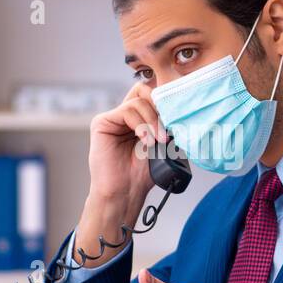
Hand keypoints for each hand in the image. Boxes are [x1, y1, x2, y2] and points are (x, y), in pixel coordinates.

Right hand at [75, 84, 166, 265]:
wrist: (125, 192)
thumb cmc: (143, 173)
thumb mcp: (163, 144)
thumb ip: (167, 124)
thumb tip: (180, 108)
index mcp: (139, 118)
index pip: (153, 94)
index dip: (166, 101)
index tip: (178, 119)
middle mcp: (124, 115)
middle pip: (146, 90)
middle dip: (161, 107)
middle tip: (168, 131)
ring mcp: (112, 117)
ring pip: (139, 101)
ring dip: (153, 121)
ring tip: (158, 141)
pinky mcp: (102, 122)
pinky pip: (127, 110)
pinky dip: (141, 124)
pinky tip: (145, 141)